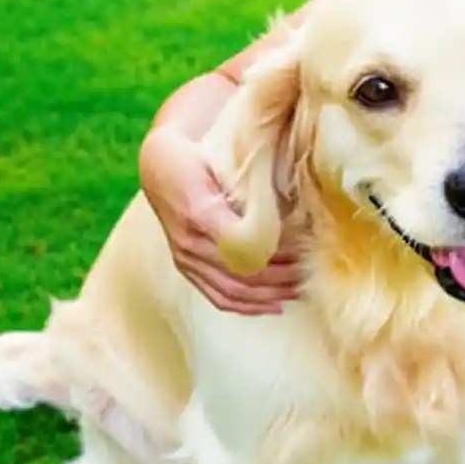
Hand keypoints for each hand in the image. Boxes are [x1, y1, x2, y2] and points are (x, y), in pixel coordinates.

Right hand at [139, 125, 302, 314]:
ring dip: (268, 295)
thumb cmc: (194, 157)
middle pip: (242, 274)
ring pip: (232, 291)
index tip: (303, 250)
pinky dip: (247, 305)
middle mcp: (190, 241)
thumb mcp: (221, 161)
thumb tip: (287, 210)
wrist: (157, 165)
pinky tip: (271, 304)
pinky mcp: (185, 267)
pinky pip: (217, 296)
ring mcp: (185, 258)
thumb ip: (249, 188)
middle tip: (307, 273)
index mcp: (201, 213)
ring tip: (296, 291)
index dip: (277, 255)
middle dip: (279, 278)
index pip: (246, 247)